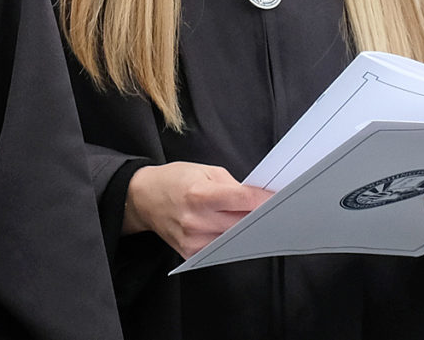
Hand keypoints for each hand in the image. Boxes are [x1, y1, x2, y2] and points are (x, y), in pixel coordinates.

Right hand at [124, 162, 272, 257]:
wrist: (143, 199)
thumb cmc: (174, 180)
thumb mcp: (203, 170)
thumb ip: (231, 184)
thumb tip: (257, 198)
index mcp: (199, 195)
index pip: (243, 200)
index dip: (265, 200)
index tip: (281, 199)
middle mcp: (195, 220)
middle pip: (243, 223)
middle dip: (259, 216)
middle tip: (274, 210)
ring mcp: (192, 240)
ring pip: (235, 239)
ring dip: (246, 230)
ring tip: (253, 220)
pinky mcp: (190, 253)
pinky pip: (220, 248)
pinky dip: (229, 239)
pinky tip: (232, 230)